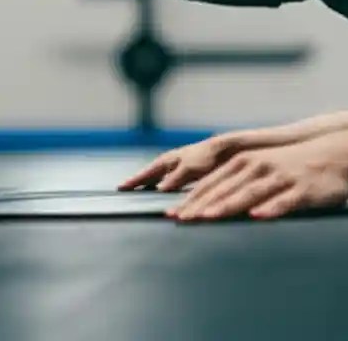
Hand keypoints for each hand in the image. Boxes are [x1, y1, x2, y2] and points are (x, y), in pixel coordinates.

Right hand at [119, 137, 234, 191]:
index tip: (120, 187)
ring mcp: (180, 168)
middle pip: (150, 176)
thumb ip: (174, 179)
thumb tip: (158, 189)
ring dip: (152, 186)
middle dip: (139, 183)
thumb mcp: (189, 168)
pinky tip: (168, 197)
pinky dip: (166, 189)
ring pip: (160, 179)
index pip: (146, 173)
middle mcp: (171, 163)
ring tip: (143, 195)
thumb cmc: (208, 156)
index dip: (134, 181)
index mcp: (168, 160)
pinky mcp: (190, 174)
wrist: (226, 150)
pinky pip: (172, 183)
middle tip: (126, 192)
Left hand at [167, 140, 347, 221]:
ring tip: (209, 217)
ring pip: (249, 193)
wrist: (338, 155)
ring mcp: (280, 178)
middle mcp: (258, 167)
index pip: (211, 184)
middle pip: (224, 190)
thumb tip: (208, 202)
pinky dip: (270, 208)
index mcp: (245, 162)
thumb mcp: (263, 167)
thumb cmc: (295, 166)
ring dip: (227, 205)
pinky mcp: (303, 190)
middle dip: (199, 206)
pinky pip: (284, 201)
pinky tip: (258, 216)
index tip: (170, 215)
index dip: (190, 200)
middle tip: (178, 220)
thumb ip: (237, 182)